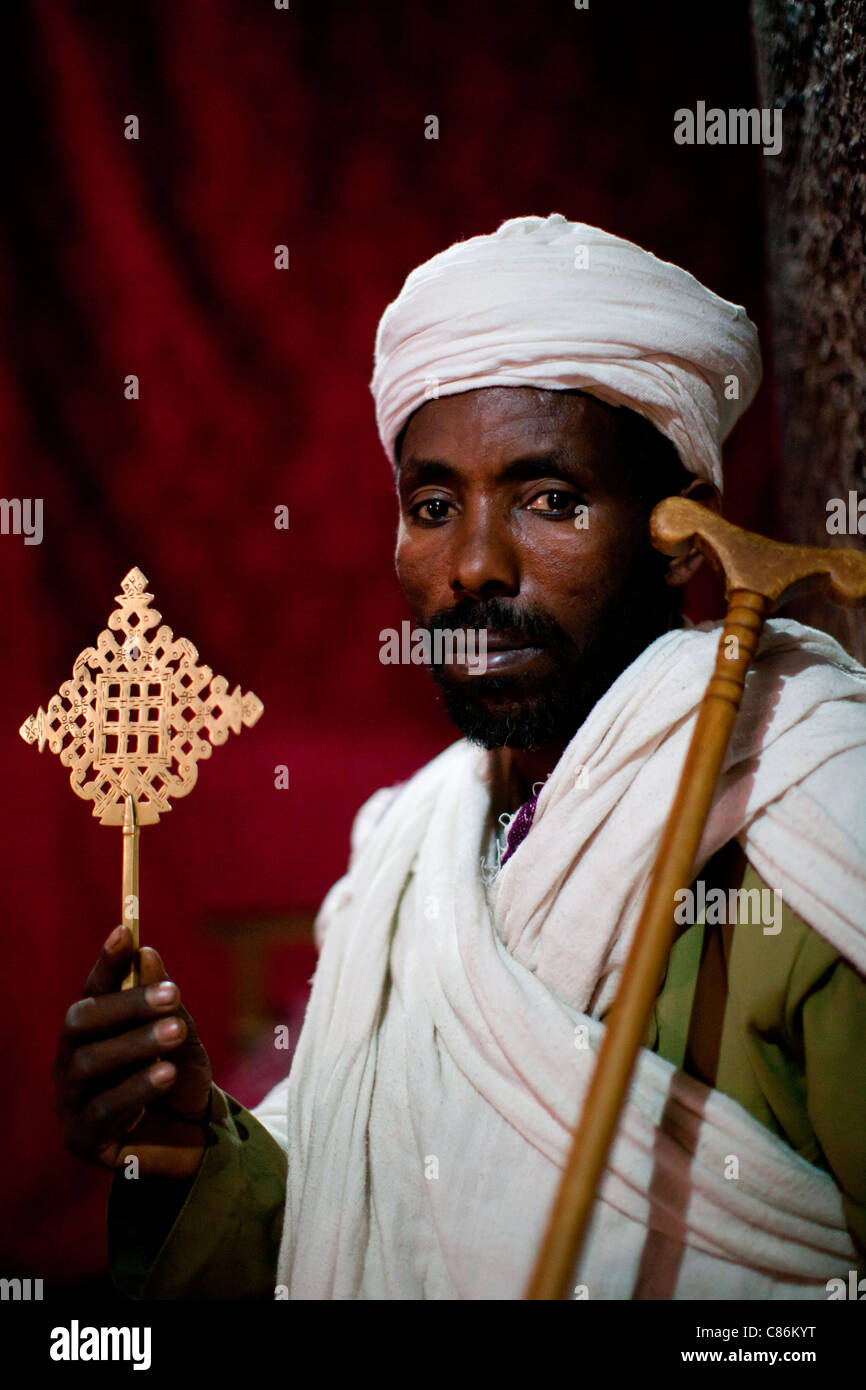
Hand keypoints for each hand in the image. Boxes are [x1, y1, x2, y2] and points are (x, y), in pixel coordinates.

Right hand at [53, 925, 213, 1177]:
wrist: (194, 1140)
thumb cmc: (180, 1079)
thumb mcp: (182, 1034)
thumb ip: (164, 1001)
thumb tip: (147, 953)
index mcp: (92, 1030)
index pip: (94, 989)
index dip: (107, 962)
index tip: (126, 932)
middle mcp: (72, 1059)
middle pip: (82, 1022)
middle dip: (126, 1003)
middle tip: (171, 994)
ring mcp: (71, 1099)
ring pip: (90, 1063)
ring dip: (136, 1043)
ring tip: (176, 1032)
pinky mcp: (81, 1138)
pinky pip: (103, 1109)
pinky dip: (136, 1088)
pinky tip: (166, 1074)